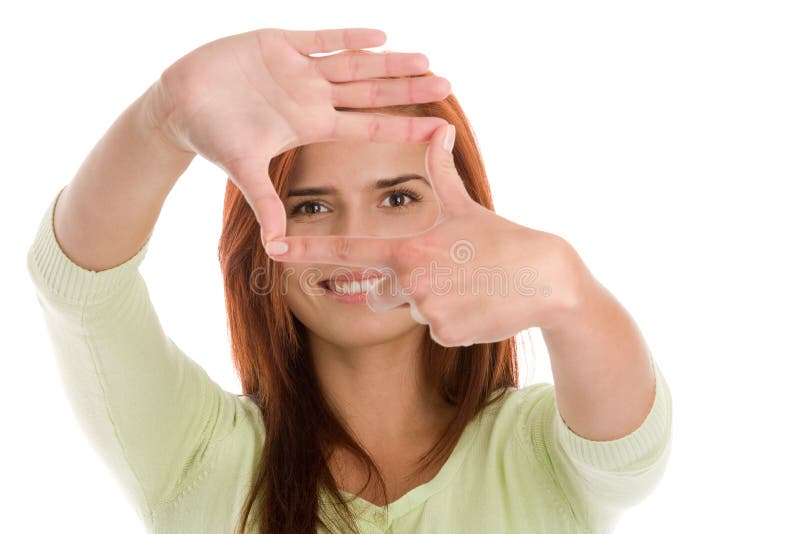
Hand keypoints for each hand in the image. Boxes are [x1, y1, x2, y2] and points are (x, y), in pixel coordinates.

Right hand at [147, 27, 451, 241]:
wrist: (181, 105)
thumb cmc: (213, 138)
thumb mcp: (243, 170)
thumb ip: (264, 203)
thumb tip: (275, 248)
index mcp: (312, 125)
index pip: (368, 127)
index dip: (403, 127)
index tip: (439, 129)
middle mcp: (313, 97)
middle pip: (371, 92)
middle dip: (407, 88)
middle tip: (447, 85)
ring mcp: (299, 69)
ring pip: (353, 63)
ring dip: (388, 62)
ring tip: (424, 59)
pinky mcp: (278, 43)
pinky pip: (320, 38)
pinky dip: (346, 37)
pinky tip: (379, 36)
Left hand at [264, 124, 591, 345]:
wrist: (545, 279)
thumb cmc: (501, 237)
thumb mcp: (466, 205)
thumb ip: (440, 171)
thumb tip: (438, 128)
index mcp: (410, 246)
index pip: (348, 249)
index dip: (308, 248)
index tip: (272, 245)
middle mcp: (412, 279)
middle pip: (389, 289)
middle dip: (414, 284)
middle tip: (455, 272)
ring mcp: (428, 310)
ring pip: (415, 311)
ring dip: (439, 303)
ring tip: (471, 287)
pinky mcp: (446, 335)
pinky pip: (437, 331)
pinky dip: (455, 322)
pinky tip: (479, 307)